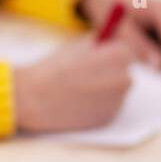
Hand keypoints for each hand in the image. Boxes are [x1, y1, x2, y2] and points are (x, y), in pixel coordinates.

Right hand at [15, 35, 133, 131]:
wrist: (35, 98)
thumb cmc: (54, 68)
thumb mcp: (78, 45)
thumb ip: (100, 43)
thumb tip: (113, 43)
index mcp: (119, 55)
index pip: (126, 51)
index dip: (110, 54)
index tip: (99, 57)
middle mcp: (125, 78)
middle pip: (124, 72)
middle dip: (110, 71)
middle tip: (87, 73)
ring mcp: (119, 101)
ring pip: (116, 91)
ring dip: (104, 89)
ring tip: (77, 88)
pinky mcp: (109, 118)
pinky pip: (108, 108)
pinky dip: (97, 105)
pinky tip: (78, 102)